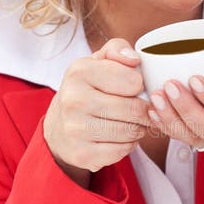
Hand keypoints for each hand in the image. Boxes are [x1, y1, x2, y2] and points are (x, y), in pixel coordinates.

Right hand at [43, 39, 152, 183]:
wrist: (58, 128)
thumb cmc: (87, 89)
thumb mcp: (98, 62)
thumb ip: (117, 50)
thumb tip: (134, 59)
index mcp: (80, 71)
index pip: (134, 80)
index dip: (140, 85)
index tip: (133, 88)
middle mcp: (74, 99)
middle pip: (135, 109)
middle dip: (145, 111)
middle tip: (141, 110)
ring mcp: (75, 129)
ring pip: (131, 131)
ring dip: (138, 129)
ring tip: (130, 122)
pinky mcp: (81, 154)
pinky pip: (122, 151)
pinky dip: (128, 145)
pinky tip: (119, 137)